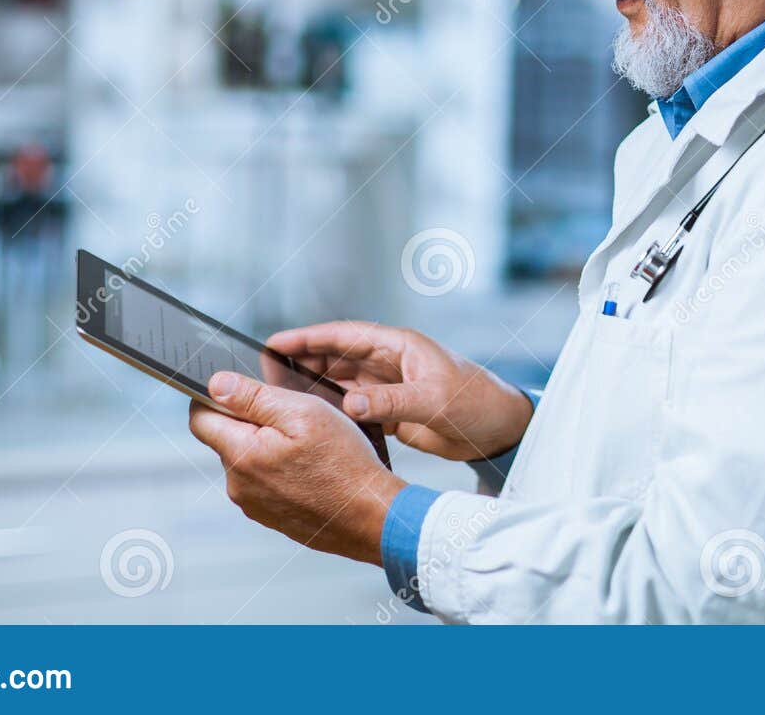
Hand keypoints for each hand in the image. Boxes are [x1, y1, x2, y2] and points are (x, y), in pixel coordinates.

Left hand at [188, 371, 406, 563]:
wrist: (372, 516)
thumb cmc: (345, 464)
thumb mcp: (303, 412)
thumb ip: (254, 397)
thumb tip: (217, 384)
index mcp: (241, 454)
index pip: (199, 417)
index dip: (216, 396)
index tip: (242, 390)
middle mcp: (238, 484)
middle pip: (226, 437)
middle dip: (252, 422)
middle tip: (294, 419)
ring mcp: (253, 504)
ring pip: (248, 459)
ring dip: (268, 446)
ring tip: (308, 446)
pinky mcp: (270, 516)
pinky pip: (264, 481)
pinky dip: (281, 469)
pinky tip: (311, 468)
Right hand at [264, 321, 534, 462]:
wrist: (501, 429)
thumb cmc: (477, 403)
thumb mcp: (433, 400)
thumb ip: (392, 402)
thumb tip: (350, 405)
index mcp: (398, 346)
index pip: (344, 335)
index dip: (307, 338)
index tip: (273, 343)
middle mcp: (388, 361)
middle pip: (334, 357)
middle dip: (299, 363)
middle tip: (262, 374)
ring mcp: (388, 384)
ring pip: (339, 382)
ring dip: (312, 388)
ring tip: (277, 397)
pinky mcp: (390, 409)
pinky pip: (352, 405)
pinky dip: (330, 410)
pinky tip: (310, 421)